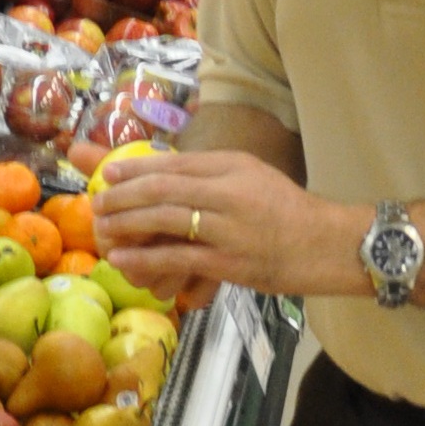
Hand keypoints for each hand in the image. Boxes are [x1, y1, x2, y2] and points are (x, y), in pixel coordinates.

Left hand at [93, 150, 370, 304]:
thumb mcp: (252, 179)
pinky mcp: (229, 262)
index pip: (175, 163)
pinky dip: (146, 257)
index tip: (107, 173)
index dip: (135, 168)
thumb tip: (166, 175)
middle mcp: (229, 191)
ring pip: (166, 219)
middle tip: (97, 202)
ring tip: (102, 227)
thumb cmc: (286, 213)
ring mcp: (229, 227)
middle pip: (164, 188)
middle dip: (123, 195)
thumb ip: (212, 176)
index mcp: (232, 166)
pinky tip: (122, 258)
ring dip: (127, 223)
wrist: (327, 244)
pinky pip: (178, 258)